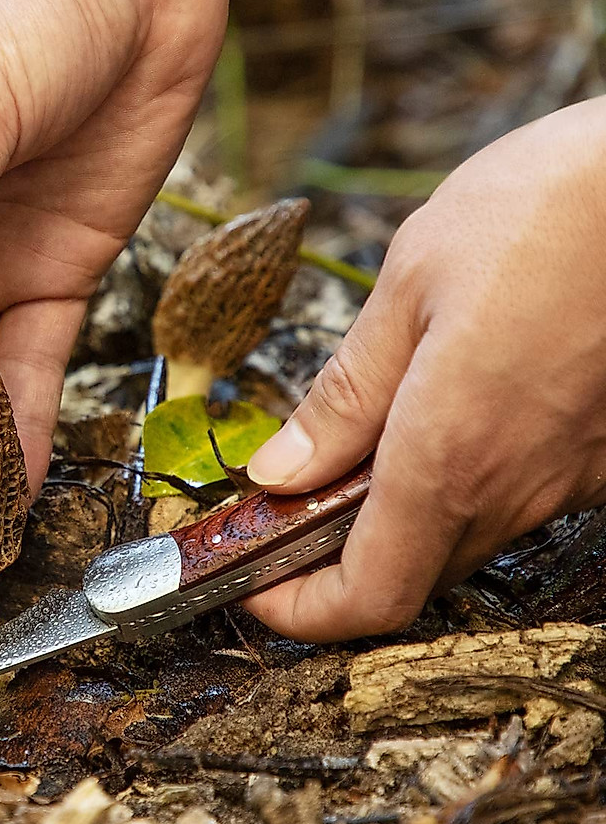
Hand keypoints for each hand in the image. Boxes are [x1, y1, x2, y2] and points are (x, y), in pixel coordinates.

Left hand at [244, 97, 605, 640]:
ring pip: (462, 533)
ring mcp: (575, 476)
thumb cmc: (545, 210)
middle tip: (280, 510)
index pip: (371, 597)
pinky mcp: (604, 451)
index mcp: (451, 453)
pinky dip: (455, 479)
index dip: (303, 613)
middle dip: (334, 559)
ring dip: (394, 516)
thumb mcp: (409, 287)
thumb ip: (344, 396)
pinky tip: (432, 413)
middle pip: (412, 574)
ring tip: (346, 449)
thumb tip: (278, 473)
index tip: (253, 586)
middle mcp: (520, 487)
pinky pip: (515, 493)